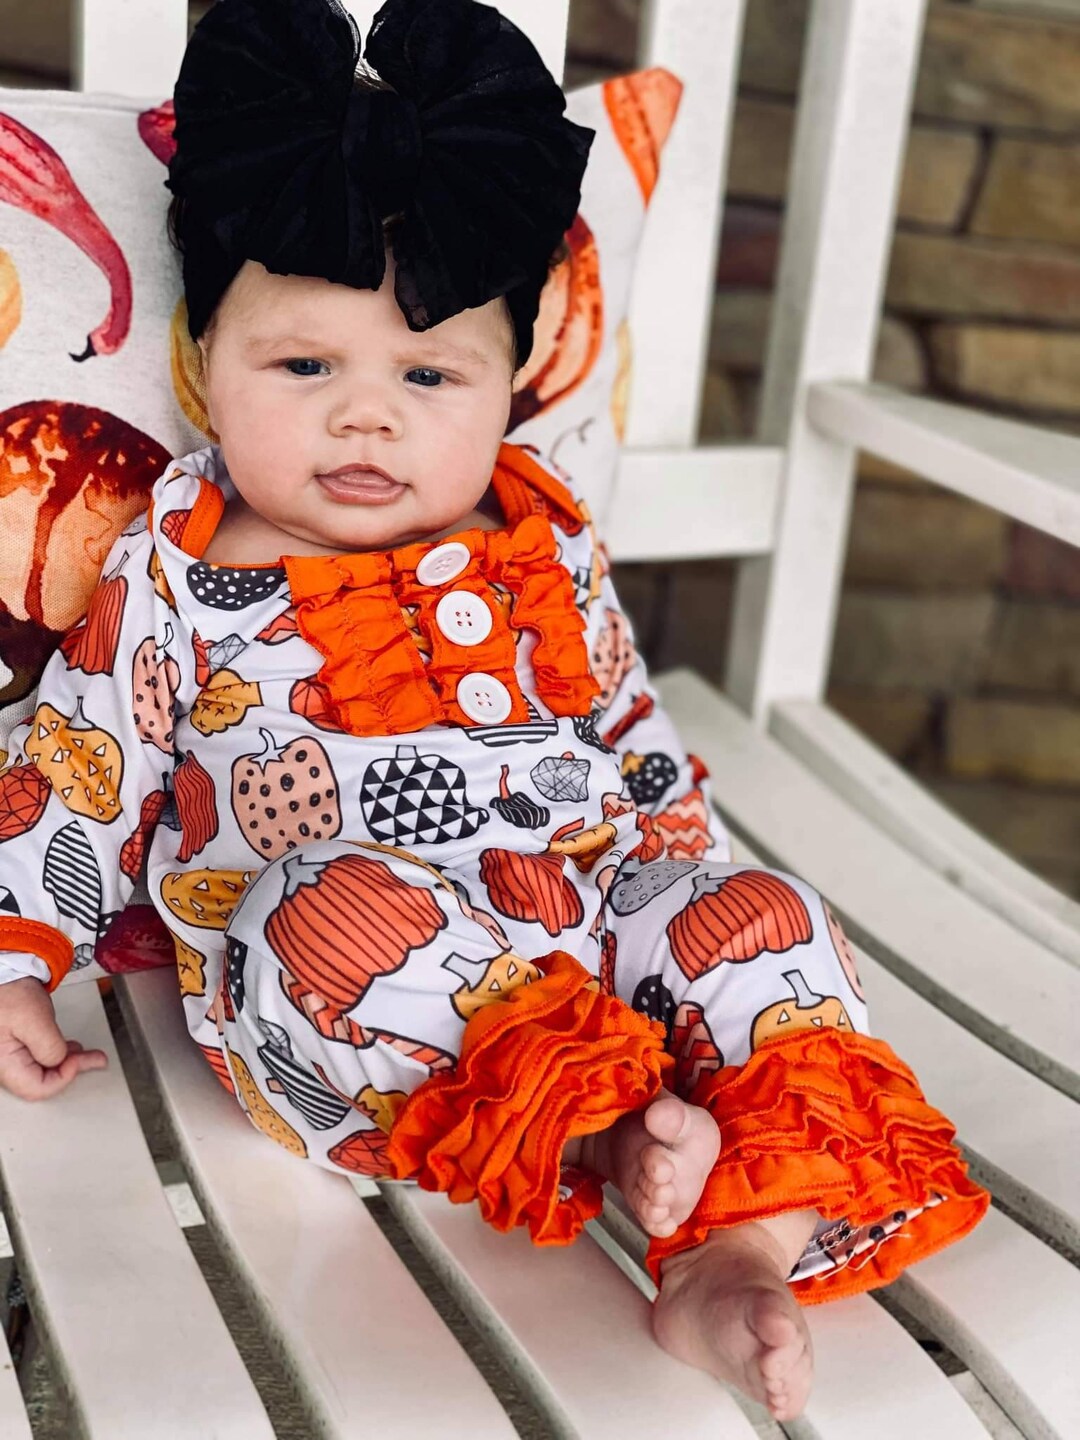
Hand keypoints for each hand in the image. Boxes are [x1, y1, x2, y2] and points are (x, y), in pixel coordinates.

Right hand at [0, 976, 107, 1099]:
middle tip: (95, 1059)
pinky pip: (40, 1059)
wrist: (4, 974)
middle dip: (71, 1070)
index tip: (80, 1059)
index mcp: (5, 1064)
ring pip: (43, 1072)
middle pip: (41, 1083)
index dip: (64, 1077)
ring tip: (87, 1054)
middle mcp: (6, 1065)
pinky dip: (59, 1055)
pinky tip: (69, 1048)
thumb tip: (61, 1061)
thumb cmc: (10, 993)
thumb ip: (50, 1046)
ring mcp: (12, 1057)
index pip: (38, 1089)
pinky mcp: (19, 1047)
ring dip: (67, 1063)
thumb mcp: (34, 1020)